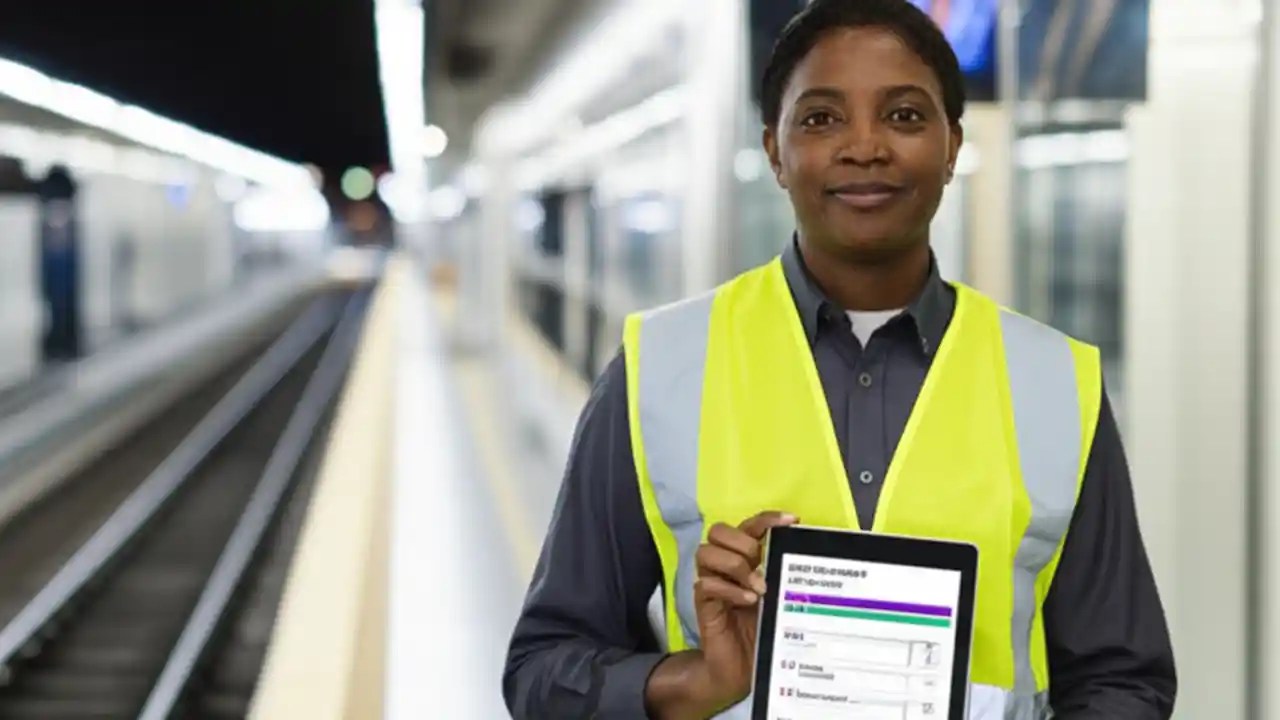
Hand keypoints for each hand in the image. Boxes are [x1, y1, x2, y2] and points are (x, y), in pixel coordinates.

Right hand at [692, 511, 798, 710]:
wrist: (741, 667)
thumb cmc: (763, 630)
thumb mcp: (780, 598)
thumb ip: (784, 575)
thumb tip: (806, 551)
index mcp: (746, 558)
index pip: (750, 525)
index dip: (768, 518)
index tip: (792, 522)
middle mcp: (726, 565)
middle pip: (719, 530)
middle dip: (743, 542)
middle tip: (761, 564)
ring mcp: (712, 582)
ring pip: (706, 552)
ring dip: (735, 565)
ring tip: (758, 588)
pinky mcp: (703, 603)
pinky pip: (705, 584)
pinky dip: (729, 590)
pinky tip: (748, 601)